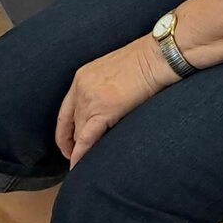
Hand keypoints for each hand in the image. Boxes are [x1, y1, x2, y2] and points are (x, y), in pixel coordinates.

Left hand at [56, 37, 178, 164]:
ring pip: (78, 133)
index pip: (65, 110)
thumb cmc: (147, 60)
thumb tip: (108, 107)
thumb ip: (104, 87)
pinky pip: (86, 139)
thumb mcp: (116, 70)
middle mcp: (81, 88)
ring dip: (80, 149)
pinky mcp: (103, 111)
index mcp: (82, 77)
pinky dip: (80, 154)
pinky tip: (78, 165)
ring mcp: (90, 100)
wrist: (159, 56)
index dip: (64, 131)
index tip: (67, 142)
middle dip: (73, 142)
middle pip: (71, 124)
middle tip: (76, 156)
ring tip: (84, 163)